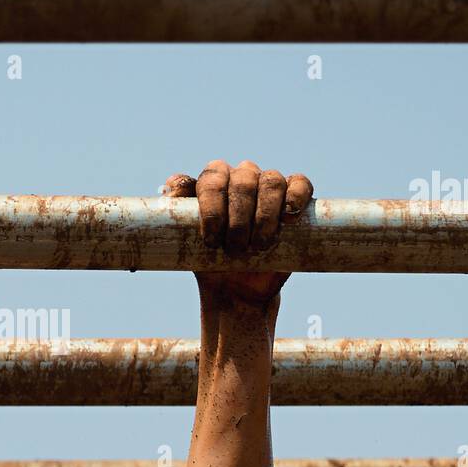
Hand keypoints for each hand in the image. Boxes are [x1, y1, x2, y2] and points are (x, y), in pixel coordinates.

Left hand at [164, 160, 312, 305]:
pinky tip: (289, 214)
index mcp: (211, 183)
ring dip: (264, 215)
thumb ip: (174, 214)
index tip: (211, 239)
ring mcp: (266, 186)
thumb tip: (168, 187)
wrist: (238, 289)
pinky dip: (296, 195)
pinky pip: (299, 183)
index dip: (211, 206)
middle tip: (234, 248)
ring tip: (258, 244)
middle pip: (242, 179)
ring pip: (270, 181)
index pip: (211, 177)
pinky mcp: (293, 199)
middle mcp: (239, 178)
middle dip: (238, 217)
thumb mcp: (185, 243)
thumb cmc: (210, 262)